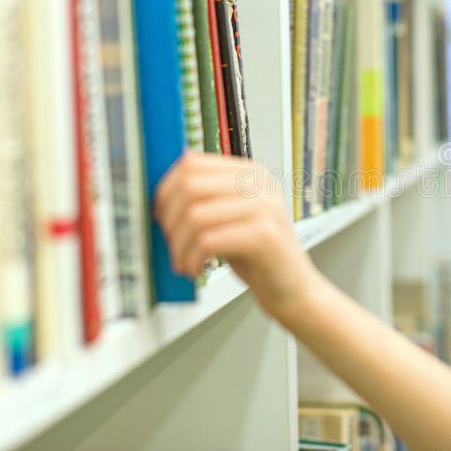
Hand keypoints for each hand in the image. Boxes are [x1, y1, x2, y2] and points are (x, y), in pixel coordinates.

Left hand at [153, 150, 320, 322]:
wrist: (291, 287)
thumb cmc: (256, 255)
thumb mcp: (231, 217)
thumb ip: (206, 198)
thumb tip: (159, 191)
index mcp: (250, 172)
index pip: (192, 163)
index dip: (166, 189)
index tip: (160, 215)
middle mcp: (260, 184)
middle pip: (190, 186)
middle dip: (169, 219)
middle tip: (171, 242)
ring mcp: (265, 207)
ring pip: (195, 215)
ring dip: (179, 245)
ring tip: (183, 261)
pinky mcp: (265, 236)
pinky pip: (209, 240)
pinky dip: (193, 258)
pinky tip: (195, 269)